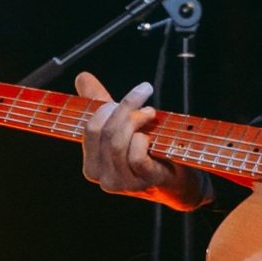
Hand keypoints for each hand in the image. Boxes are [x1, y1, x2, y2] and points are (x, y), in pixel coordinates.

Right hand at [74, 73, 208, 211]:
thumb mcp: (122, 126)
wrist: (179, 179)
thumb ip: (100, 103)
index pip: (90, 128)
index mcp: (92, 164)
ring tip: (151, 113)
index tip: (129, 96)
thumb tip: (82, 77)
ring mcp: (122, 183)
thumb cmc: (148, 150)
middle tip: (144, 95)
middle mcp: (102, 177)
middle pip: (105, 132)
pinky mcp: (143, 183)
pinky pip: (135, 155)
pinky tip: (152, 136)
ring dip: (136, 120)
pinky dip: (143, 139)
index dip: (107, 106)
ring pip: (117, 143)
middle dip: (125, 107)